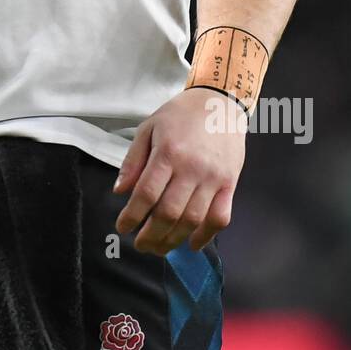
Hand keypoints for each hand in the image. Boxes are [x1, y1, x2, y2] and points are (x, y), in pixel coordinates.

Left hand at [112, 87, 246, 254]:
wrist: (219, 102)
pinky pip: (220, 218)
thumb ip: (133, 160)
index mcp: (168, 152)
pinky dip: (206, 236)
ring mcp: (213, 178)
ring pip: (193, 220)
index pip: (146, 194)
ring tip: (160, 248)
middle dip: (151, 235)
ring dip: (174, 240)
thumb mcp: (148, 128)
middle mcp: (191, 168)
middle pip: (169, 212)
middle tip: (140, 245)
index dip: (132, 216)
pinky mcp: (230, 184)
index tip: (123, 227)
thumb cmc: (180, 115)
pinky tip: (191, 244)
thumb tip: (120, 191)